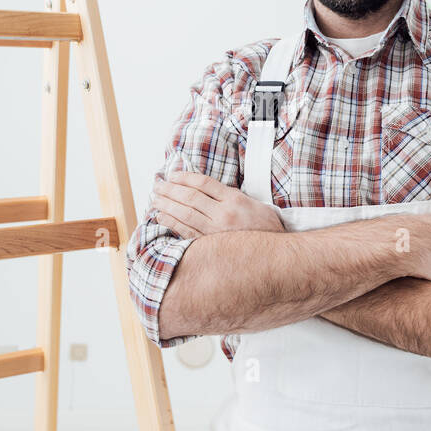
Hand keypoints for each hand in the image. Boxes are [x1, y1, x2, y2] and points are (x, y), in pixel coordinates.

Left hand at [151, 170, 284, 237]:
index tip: (172, 175)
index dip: (184, 177)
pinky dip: (171, 223)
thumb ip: (231, 195)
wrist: (275, 255)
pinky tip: (161, 216)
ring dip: (166, 205)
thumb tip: (206, 188)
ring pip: (184, 214)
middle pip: (189, 197)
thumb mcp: (254, 203)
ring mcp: (215, 232)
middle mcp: (223, 215)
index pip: (203, 183)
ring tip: (155, 198)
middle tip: (157, 185)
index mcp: (234, 200)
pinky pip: (185, 232)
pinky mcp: (210, 246)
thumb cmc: (266, 228)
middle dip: (170, 189)